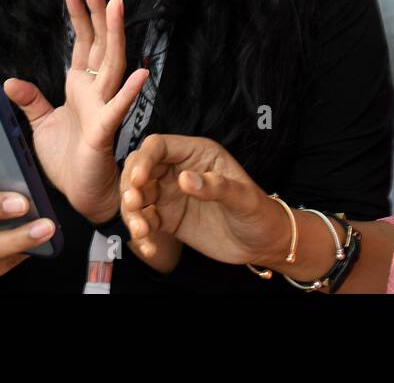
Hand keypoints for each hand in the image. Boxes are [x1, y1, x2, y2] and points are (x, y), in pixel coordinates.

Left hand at [5, 0, 148, 223]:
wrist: (78, 194)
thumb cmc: (67, 160)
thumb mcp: (41, 124)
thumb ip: (31, 100)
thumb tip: (10, 81)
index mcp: (81, 87)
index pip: (83, 43)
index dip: (80, 16)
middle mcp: (95, 92)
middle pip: (100, 44)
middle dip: (98, 13)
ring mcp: (103, 108)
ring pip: (112, 65)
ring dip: (116, 36)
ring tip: (117, 6)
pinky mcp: (104, 131)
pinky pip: (118, 108)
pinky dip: (130, 92)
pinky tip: (142, 74)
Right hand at [120, 134, 286, 267]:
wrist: (262, 243)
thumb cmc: (259, 212)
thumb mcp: (243, 198)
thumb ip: (216, 186)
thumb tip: (185, 179)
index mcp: (196, 153)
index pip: (159, 146)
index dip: (144, 159)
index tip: (139, 180)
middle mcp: (179, 170)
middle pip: (140, 168)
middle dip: (131, 186)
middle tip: (134, 205)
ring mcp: (171, 194)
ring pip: (138, 195)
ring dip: (132, 212)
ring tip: (141, 231)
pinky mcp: (167, 217)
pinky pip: (145, 220)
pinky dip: (141, 233)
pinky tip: (149, 247)